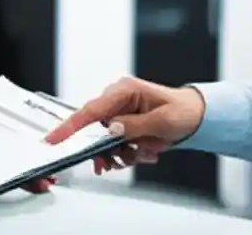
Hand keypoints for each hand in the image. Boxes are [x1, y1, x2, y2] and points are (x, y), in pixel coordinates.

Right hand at [44, 76, 204, 173]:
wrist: (197, 118)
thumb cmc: (183, 112)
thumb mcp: (162, 121)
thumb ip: (134, 126)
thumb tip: (111, 129)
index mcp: (123, 91)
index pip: (90, 110)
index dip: (70, 126)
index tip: (54, 139)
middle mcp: (117, 101)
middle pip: (95, 130)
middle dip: (108, 149)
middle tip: (121, 159)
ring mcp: (120, 114)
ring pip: (105, 141)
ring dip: (122, 153)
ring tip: (144, 154)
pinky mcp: (124, 126)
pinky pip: (115, 145)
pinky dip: (128, 154)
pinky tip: (145, 153)